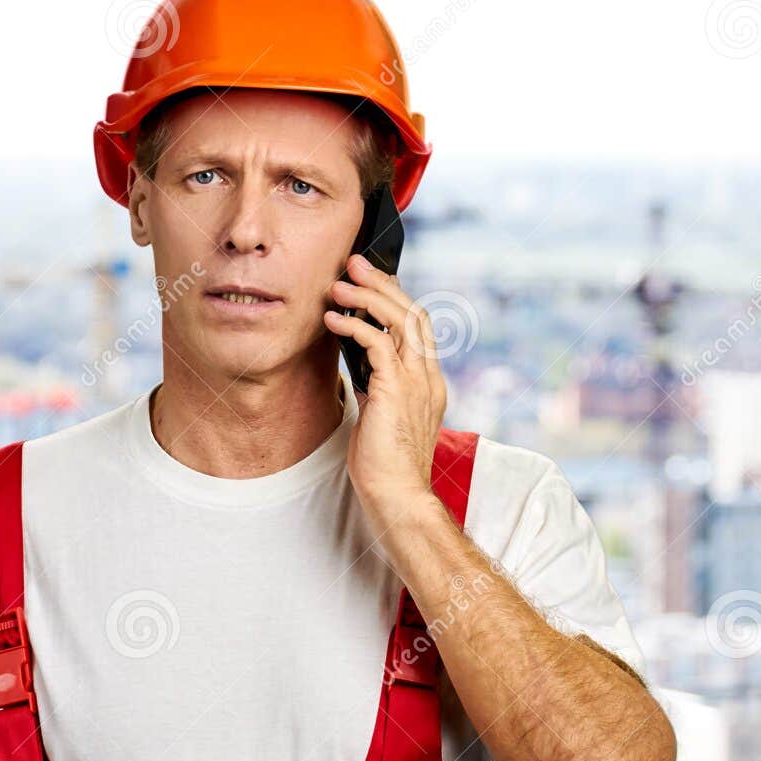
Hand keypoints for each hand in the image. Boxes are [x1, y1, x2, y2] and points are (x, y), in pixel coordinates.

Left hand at [324, 253, 447, 525]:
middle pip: (413, 313)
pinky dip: (355, 326)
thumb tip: (358, 363)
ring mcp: (416, 383)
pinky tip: (332, 319)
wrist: (397, 497)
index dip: (394, 297)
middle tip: (353, 263)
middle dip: (382, 283)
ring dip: (368, 297)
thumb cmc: (384, 466)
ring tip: (338, 284)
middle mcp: (428, 377)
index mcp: (428, 382)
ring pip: (401, 321)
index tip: (367, 280)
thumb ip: (378, 386)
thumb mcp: (381, 415)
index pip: (417, 326)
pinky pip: (378, 344)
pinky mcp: (396, 391)